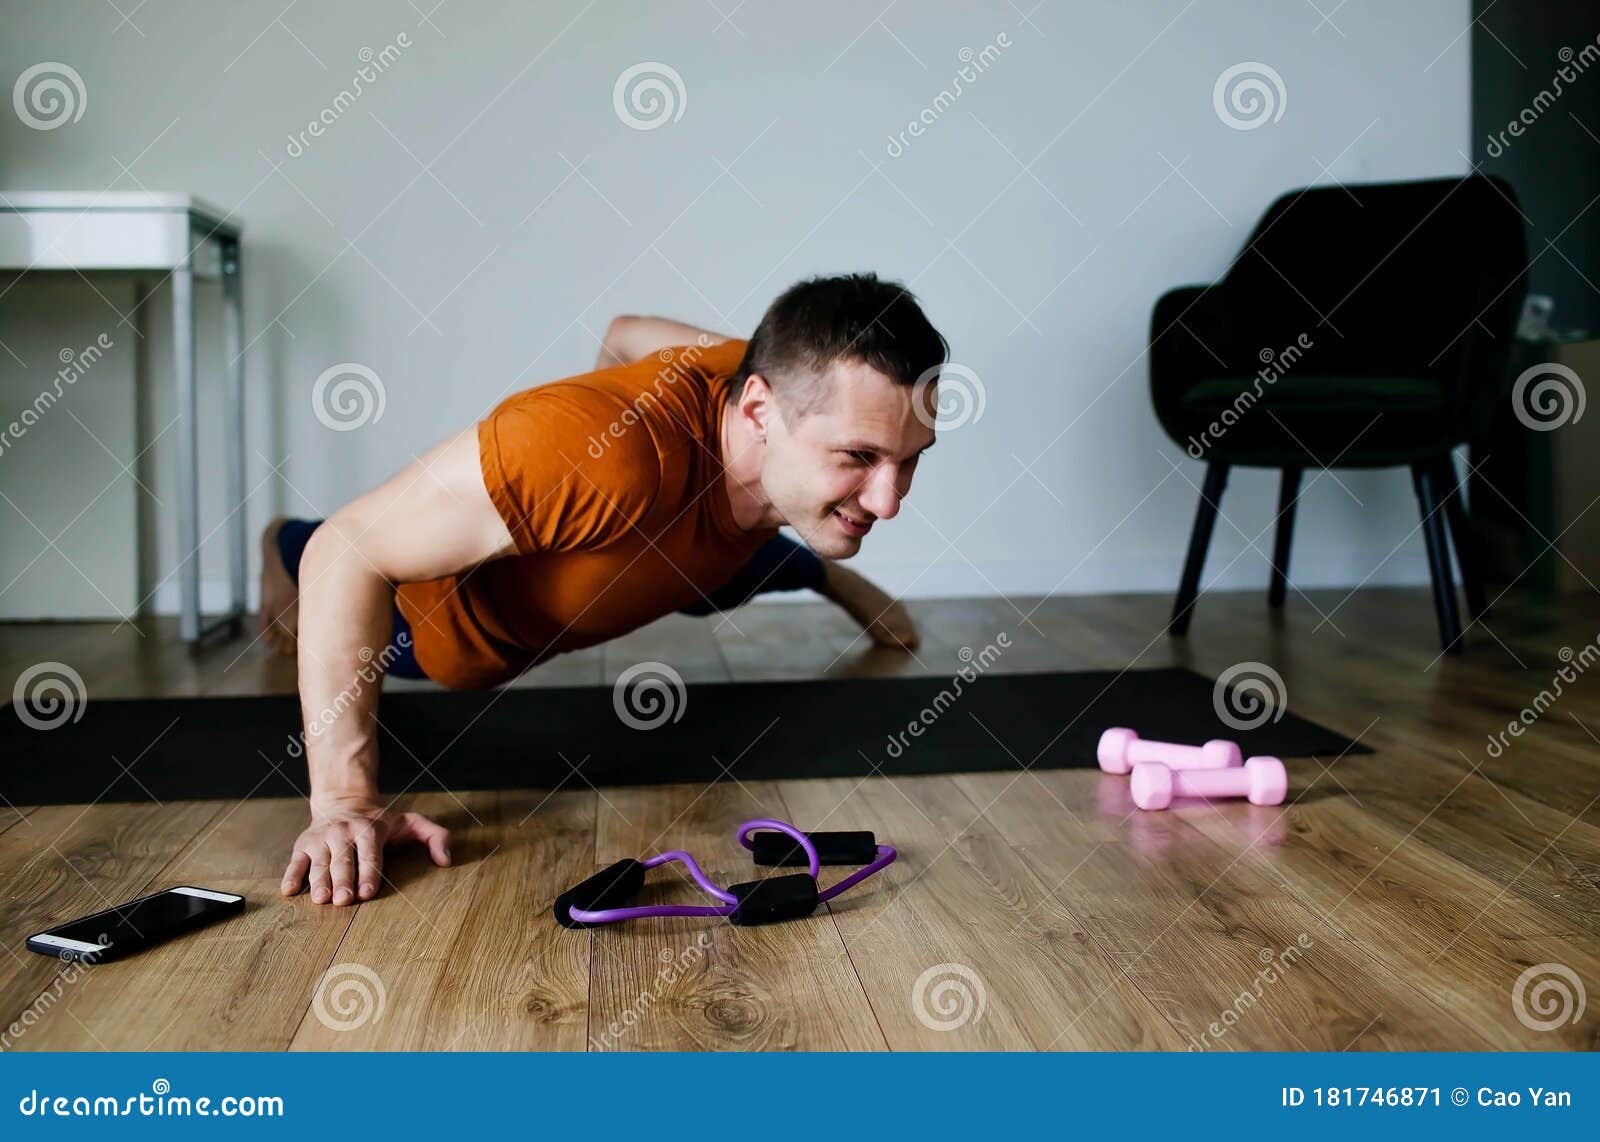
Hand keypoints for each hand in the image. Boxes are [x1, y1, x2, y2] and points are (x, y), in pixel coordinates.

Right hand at [280, 803, 450, 905]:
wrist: (344, 802)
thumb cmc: (381, 822)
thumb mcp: (412, 822)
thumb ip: (435, 837)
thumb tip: (446, 860)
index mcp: (370, 830)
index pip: (370, 855)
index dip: (369, 874)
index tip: (367, 893)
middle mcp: (344, 833)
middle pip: (343, 861)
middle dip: (344, 881)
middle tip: (344, 901)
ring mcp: (321, 838)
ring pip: (319, 864)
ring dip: (319, 882)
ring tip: (321, 900)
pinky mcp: (302, 845)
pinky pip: (295, 862)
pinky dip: (291, 876)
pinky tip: (289, 891)